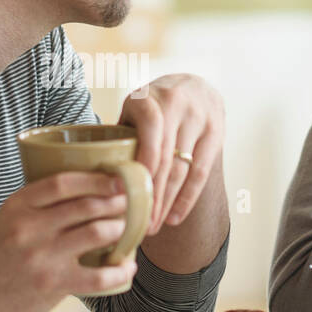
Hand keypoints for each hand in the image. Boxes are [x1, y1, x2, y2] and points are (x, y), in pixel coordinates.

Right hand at [0, 172, 137, 311]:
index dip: (96, 179)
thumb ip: (42, 202)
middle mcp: (29, 228)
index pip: (63, 182)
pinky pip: (98, 276)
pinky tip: (128, 267)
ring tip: (128, 229)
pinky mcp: (54, 283)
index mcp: (19, 205)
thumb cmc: (2, 253)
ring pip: (96, 233)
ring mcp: (42, 256)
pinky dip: (120, 270)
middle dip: (116, 202)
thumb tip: (90, 185)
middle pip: (85, 205)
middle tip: (129, 203)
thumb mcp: (11, 217)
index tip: (117, 180)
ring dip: (119, 229)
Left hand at [118, 73, 224, 234]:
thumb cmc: (153, 106)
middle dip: (152, 195)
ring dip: (167, 202)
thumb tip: (95, 176)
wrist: (194, 84)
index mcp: (147, 97)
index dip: (144, 163)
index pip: (150, 131)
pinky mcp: (216, 132)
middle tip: (138, 224)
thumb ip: (118, 135)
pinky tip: (174, 217)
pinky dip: (187, 198)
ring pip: (182, 168)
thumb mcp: (133, 110)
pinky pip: (201, 172)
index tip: (131, 193)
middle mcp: (175, 103)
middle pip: (165, 157)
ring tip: (154, 226)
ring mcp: (199, 117)